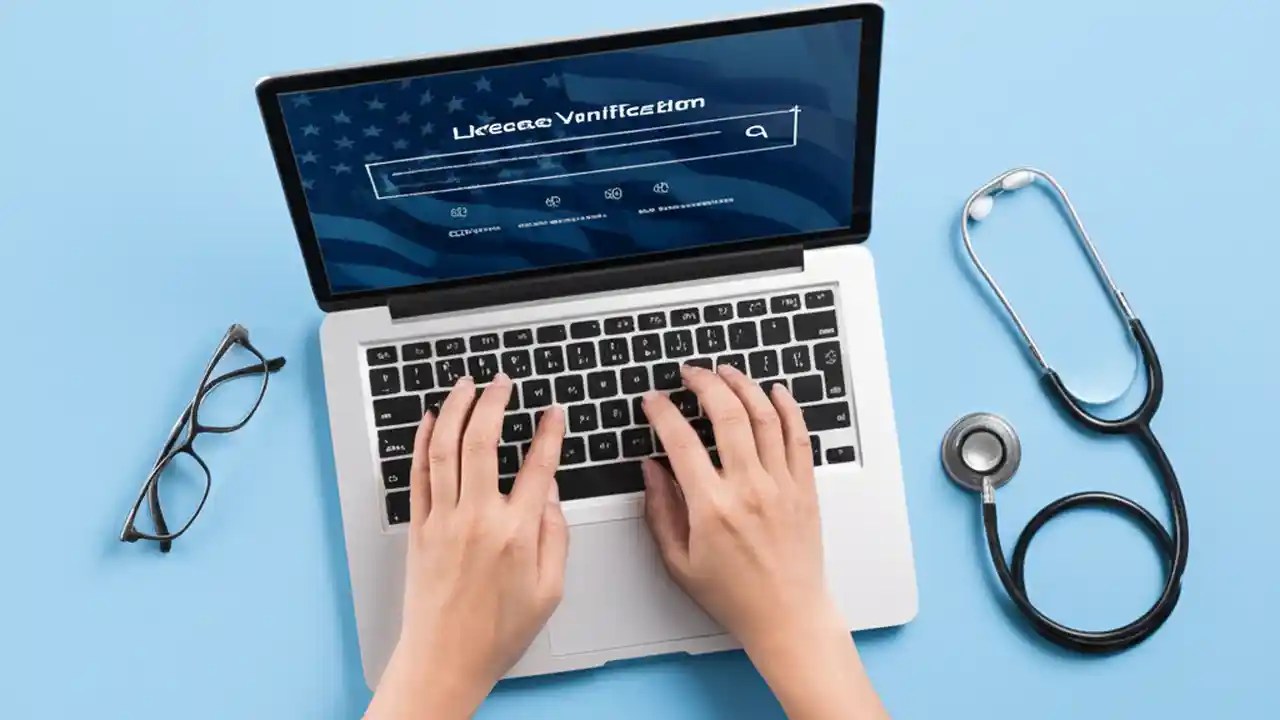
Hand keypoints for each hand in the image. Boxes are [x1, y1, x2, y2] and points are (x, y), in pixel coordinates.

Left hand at [365, 375, 566, 719]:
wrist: (444, 659)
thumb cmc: (497, 632)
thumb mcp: (550, 591)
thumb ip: (557, 538)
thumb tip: (551, 495)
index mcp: (517, 533)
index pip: (538, 466)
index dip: (548, 433)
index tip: (553, 413)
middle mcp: (477, 519)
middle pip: (482, 442)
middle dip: (494, 402)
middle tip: (502, 382)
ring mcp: (443, 520)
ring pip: (445, 449)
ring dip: (455, 410)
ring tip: (465, 385)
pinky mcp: (419, 528)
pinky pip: (418, 474)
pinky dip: (422, 441)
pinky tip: (429, 420)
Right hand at [642, 364, 888, 719]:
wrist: (787, 616)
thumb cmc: (733, 595)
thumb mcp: (678, 561)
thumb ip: (660, 511)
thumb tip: (651, 469)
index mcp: (712, 508)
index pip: (681, 441)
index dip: (662, 413)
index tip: (653, 401)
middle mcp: (749, 489)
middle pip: (727, 414)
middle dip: (704, 383)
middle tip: (690, 373)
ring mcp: (781, 485)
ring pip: (765, 417)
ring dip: (743, 386)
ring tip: (726, 371)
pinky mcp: (804, 488)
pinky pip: (799, 436)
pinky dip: (787, 408)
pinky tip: (775, 392)